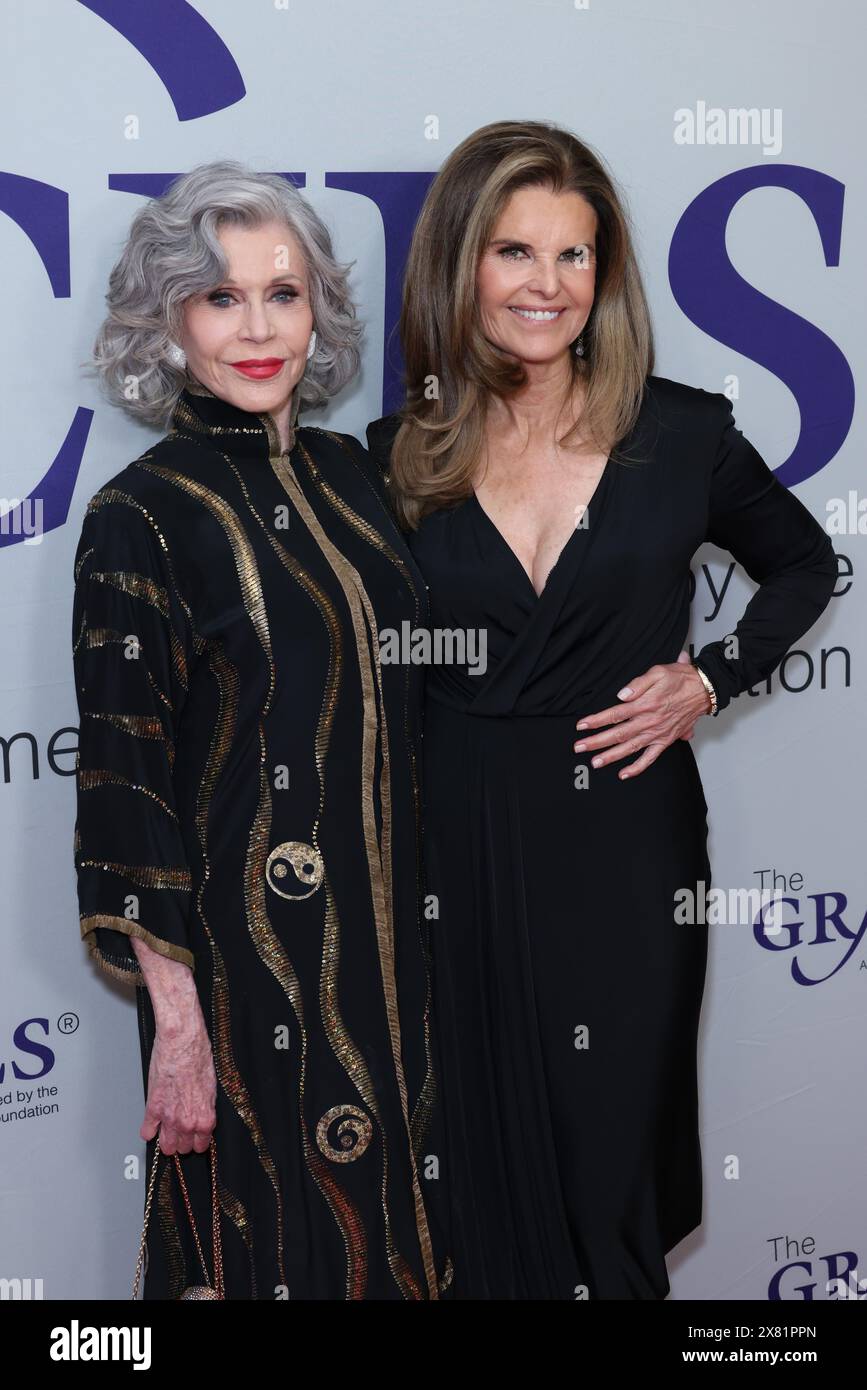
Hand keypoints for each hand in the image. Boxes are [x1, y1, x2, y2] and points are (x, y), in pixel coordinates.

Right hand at [140, 1020, 216, 1155]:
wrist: (182, 1043)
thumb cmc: (198, 1058)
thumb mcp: (211, 1086)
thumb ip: (205, 1108)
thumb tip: (201, 1115)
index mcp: (205, 1118)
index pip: (201, 1145)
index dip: (197, 1140)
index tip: (195, 1137)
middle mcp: (187, 1122)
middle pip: (182, 1147)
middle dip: (183, 1140)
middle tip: (181, 1131)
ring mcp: (169, 1117)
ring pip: (166, 1146)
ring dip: (167, 1140)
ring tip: (168, 1131)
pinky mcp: (153, 1108)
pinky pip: (147, 1132)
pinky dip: (148, 1130)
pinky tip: (152, 1125)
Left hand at [573, 652, 711, 779]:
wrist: (703, 689)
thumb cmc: (680, 679)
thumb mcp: (658, 672)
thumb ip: (638, 684)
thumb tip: (622, 695)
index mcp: (645, 704)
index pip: (615, 714)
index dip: (596, 721)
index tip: (582, 726)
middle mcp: (649, 721)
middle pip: (618, 734)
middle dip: (597, 742)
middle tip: (579, 747)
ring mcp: (657, 733)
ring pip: (630, 748)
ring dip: (611, 756)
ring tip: (595, 762)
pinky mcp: (665, 740)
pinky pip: (650, 758)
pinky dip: (637, 767)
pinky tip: (624, 773)